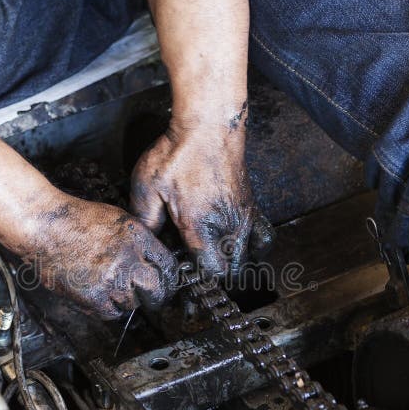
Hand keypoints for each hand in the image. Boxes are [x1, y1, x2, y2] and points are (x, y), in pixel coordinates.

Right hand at [9, 191, 177, 319]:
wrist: (43, 224)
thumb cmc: (75, 219)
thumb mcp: (117, 219)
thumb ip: (137, 240)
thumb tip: (151, 260)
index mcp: (137, 236)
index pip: (168, 265)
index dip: (168, 278)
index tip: (166, 284)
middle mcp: (128, 258)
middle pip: (156, 289)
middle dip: (155, 297)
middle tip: (150, 299)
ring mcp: (111, 278)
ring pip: (132, 303)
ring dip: (125, 301)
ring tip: (111, 288)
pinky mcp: (93, 295)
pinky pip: (111, 313)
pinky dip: (107, 308)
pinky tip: (99, 296)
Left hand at [131, 122, 273, 276]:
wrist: (209, 125)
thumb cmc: (178, 154)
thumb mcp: (148, 187)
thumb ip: (145, 220)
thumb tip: (145, 243)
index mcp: (202, 228)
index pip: (212, 274)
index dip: (198, 284)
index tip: (185, 282)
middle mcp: (230, 227)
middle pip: (233, 273)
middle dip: (216, 281)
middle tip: (197, 276)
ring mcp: (245, 218)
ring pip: (249, 259)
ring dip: (234, 267)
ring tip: (215, 264)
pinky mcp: (252, 208)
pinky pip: (264, 240)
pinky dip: (254, 249)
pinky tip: (237, 246)